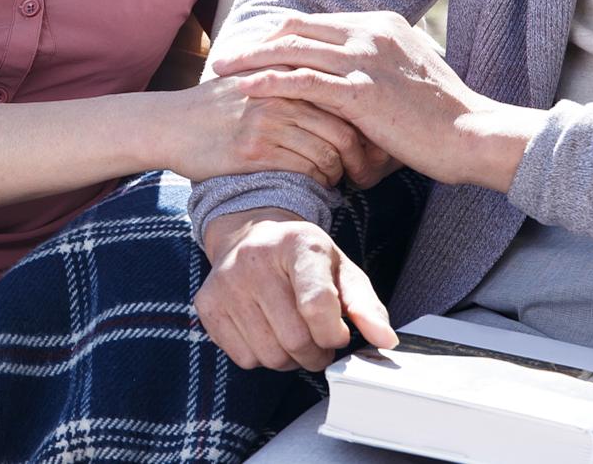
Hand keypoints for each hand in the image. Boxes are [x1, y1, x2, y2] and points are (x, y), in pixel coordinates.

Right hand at [161, 75, 372, 188]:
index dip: (365, 125)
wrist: (171, 125)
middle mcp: (280, 92)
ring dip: (340, 174)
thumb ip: (294, 79)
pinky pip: (305, 171)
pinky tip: (316, 185)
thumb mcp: (258, 78)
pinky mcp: (255, 151)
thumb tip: (340, 93)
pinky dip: (319, 183)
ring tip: (339, 180)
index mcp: (286, 70)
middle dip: (361, 156)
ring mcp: (268, 121)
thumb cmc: (219, 107)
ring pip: (328, 153)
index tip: (373, 145)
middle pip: (344, 128)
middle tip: (364, 172)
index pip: (346, 95)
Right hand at [194, 207, 395, 370]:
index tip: (338, 333)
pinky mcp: (207, 303)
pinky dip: (263, 357)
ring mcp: (226, 282)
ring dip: (290, 358)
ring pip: (271, 355)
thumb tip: (385, 340)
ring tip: (293, 335)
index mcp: (298, 243)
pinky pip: (245, 359)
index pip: (318, 304)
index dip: (333, 333)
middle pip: (295, 339)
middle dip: (316, 353)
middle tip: (318, 340)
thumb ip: (366, 305)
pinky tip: (267, 332)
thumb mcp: (341, 269)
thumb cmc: (302, 258)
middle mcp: (255, 259)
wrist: (251, 233)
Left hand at [212, 11, 543, 191]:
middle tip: (224, 53)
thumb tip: (354, 76)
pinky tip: (245, 88)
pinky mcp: (362, 92)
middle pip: (296, 28)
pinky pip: (303, 82)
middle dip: (255, 40)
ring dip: (251, 58)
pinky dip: (270, 82)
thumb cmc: (445, 114)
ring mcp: (365, 60)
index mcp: (380, 24)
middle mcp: (370, 32)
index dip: (278, 32)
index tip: (250, 45)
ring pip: (293, 50)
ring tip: (221, 67)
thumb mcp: (410, 73)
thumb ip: (380, 63)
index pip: (315, 21)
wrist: (473, 134)